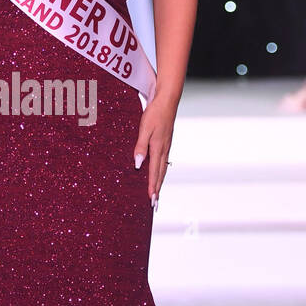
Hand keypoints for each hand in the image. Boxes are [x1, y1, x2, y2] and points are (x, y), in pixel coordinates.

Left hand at [133, 94, 176, 208]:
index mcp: (158, 148)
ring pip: (163, 169)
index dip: (152, 186)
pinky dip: (160, 172)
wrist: (167, 100)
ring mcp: (166, 146)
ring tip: (157, 194)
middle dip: (157, 189)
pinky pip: (163, 162)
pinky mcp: (166, 143)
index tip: (151, 200)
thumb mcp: (144, 129)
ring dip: (159, 182)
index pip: (154, 172)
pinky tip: (158, 174)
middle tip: (155, 204)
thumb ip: (140, 147)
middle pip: (160, 174)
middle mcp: (164, 150)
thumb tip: (138, 165)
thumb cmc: (154, 113)